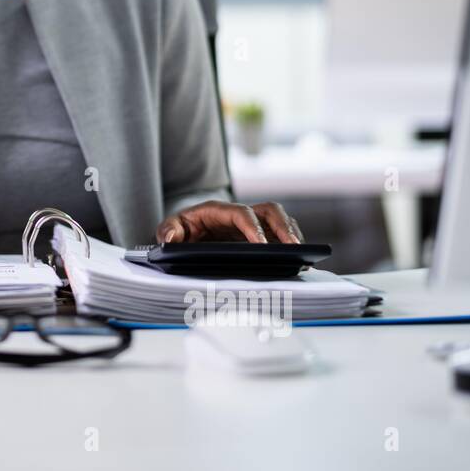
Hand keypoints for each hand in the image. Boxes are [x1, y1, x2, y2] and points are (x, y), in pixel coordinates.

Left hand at [157, 201, 302, 244]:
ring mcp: (252, 223)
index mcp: (218, 210)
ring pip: (280, 220)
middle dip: (284, 227)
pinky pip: (281, 234)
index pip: (242, 213)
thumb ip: (167, 231)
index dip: (253, 228)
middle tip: (294, 248)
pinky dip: (292, 244)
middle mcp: (239, 213)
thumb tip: (169, 239)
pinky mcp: (260, 234)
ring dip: (292, 235)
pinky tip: (299, 260)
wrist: (187, 232)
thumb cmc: (181, 229)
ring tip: (302, 256)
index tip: (261, 247)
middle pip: (269, 211)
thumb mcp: (170, 228)